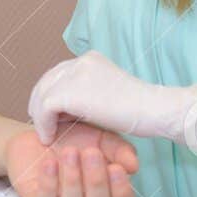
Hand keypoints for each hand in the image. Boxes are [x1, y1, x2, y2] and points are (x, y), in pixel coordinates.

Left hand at [1, 123, 138, 196]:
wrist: (39, 132)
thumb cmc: (74, 138)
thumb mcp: (101, 138)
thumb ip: (120, 150)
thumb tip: (133, 166)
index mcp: (107, 193)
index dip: (123, 195)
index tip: (117, 169)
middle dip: (96, 181)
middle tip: (91, 153)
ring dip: (73, 179)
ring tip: (70, 152)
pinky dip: (49, 182)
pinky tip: (50, 163)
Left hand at [30, 50, 196, 145]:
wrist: (155, 110)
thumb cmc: (140, 110)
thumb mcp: (109, 94)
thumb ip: (88, 93)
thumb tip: (67, 108)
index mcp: (90, 59)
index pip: (59, 74)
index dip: (51, 94)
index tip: (52, 115)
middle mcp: (80, 62)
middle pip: (47, 81)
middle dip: (41, 104)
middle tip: (43, 125)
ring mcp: (75, 74)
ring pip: (42, 94)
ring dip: (41, 116)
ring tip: (47, 134)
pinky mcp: (70, 92)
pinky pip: (45, 108)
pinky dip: (44, 124)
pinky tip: (49, 137)